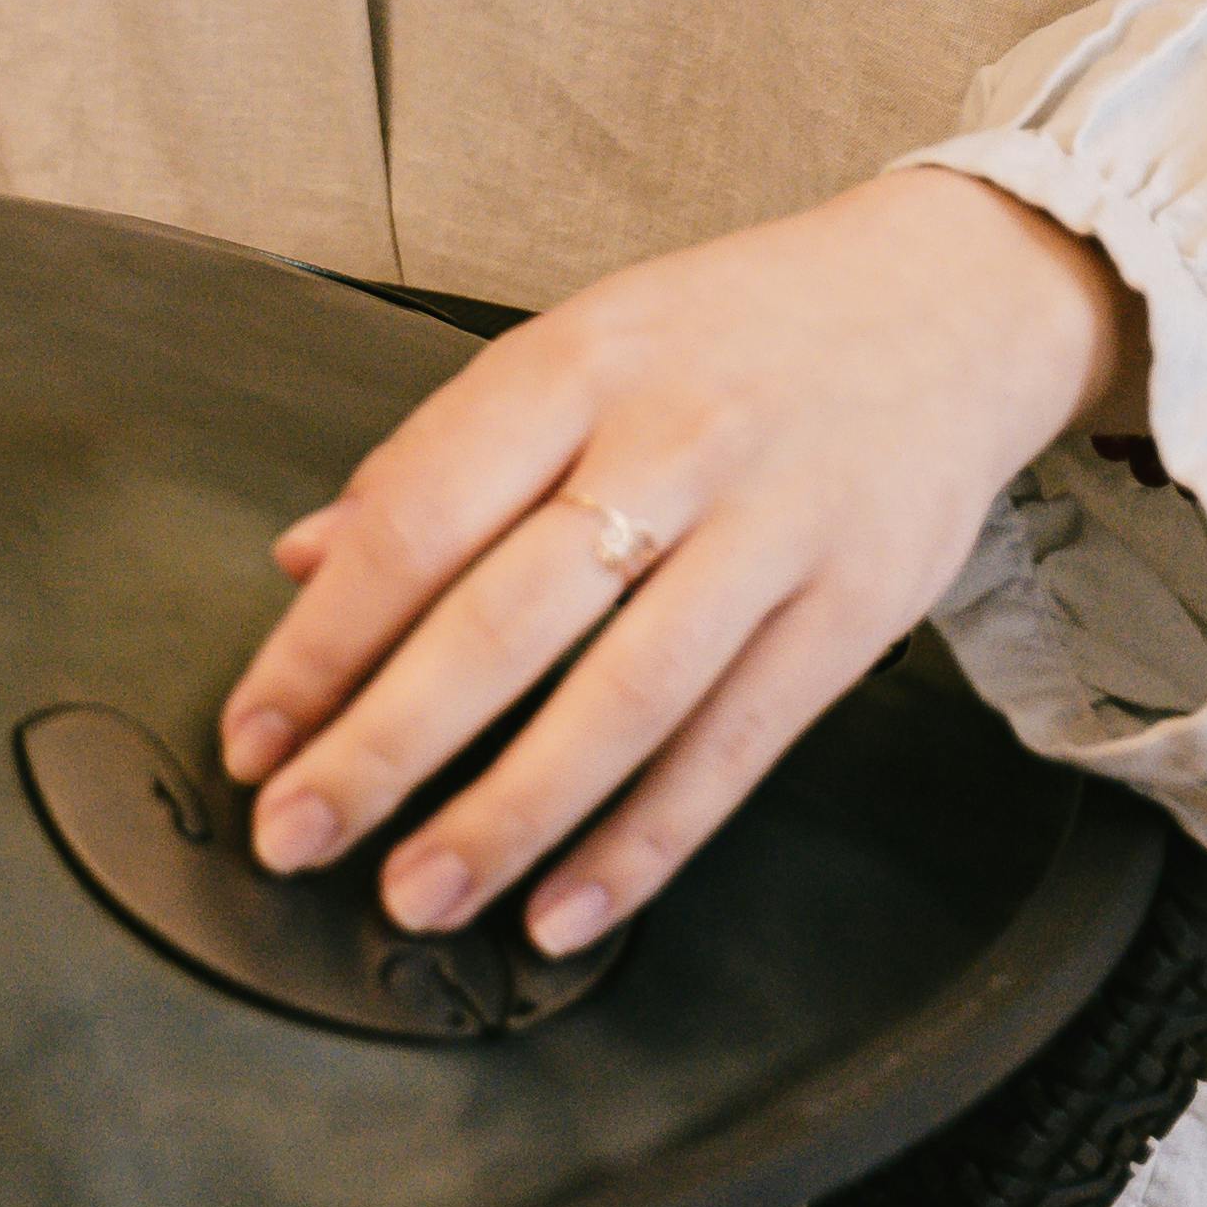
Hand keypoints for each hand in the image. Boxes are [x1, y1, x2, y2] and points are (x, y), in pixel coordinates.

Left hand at [218, 161, 1140, 962]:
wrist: (955, 295)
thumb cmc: (737, 330)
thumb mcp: (586, 342)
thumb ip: (446, 454)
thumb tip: (304, 558)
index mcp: (577, 361)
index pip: (420, 515)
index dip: (324, 638)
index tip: (252, 735)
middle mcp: (670, 441)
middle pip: (505, 617)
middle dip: (384, 743)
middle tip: (294, 840)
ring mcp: (770, 528)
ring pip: (621, 700)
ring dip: (506, 814)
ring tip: (415, 896)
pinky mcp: (854, 608)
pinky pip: (734, 747)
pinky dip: (646, 842)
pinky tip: (567, 911)